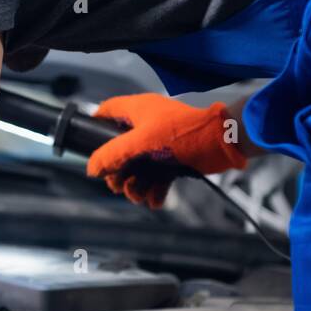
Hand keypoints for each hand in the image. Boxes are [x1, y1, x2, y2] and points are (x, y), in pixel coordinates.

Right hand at [86, 94, 247, 207]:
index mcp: (136, 111)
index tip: (89, 145)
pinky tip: (155, 199)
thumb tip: (92, 169)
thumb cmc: (183, 134)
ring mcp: (160, 145)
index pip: (107, 111)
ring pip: (137, 167)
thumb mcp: (141, 142)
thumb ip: (113, 154)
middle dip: (117, 172)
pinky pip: (156, 177)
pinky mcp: (173, 160)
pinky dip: (154, 189)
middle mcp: (146, 126)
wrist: (221, 144)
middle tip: (119, 184)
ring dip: (135, 185)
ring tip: (140, 195)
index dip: (95, 126)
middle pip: (118, 150)